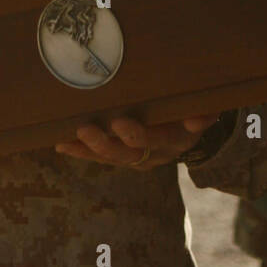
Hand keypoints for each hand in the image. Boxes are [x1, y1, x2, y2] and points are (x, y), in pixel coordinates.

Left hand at [55, 114, 218, 170]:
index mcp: (176, 140)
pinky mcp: (124, 156)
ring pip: (111, 157)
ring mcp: (138, 157)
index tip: (119, 123)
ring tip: (68, 139)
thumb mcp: (205, 110)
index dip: (136, 135)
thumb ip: (204, 114)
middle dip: (105, 143)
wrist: (191, 127)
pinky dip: (80, 151)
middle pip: (128, 153)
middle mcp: (155, 153)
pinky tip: (61, 144)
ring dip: (88, 149)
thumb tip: (199, 119)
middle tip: (86, 129)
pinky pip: (100, 157)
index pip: (155, 140)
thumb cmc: (193, 109)